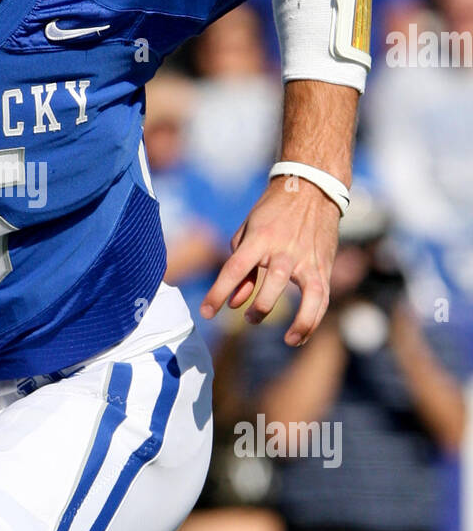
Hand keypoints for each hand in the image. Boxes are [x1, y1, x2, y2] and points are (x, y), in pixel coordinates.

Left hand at [200, 177, 339, 345]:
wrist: (312, 191)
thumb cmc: (273, 214)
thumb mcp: (248, 232)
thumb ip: (240, 269)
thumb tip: (235, 303)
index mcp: (260, 237)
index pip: (235, 268)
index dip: (218, 292)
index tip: (206, 312)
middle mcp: (286, 249)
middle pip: (275, 281)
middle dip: (261, 305)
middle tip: (250, 318)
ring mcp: (308, 259)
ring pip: (309, 294)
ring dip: (299, 320)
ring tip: (287, 340)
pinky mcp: (323, 267)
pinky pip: (322, 298)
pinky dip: (314, 320)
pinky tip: (300, 337)